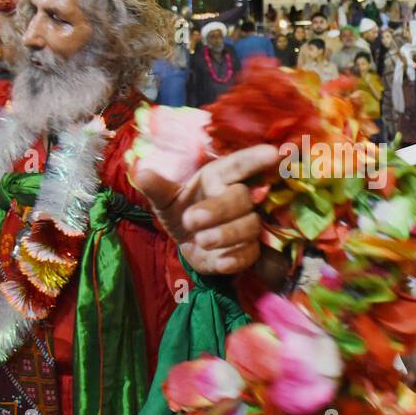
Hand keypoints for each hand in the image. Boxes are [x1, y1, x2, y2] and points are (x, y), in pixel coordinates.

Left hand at [134, 144, 280, 275]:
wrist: (187, 240)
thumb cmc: (181, 209)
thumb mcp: (164, 199)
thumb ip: (157, 188)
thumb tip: (142, 174)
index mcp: (218, 177)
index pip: (239, 165)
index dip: (256, 159)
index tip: (273, 153)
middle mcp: (238, 197)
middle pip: (241, 198)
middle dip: (219, 209)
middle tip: (191, 218)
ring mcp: (246, 224)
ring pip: (249, 226)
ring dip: (226, 234)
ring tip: (201, 240)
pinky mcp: (247, 251)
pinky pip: (249, 254)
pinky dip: (235, 259)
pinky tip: (220, 261)